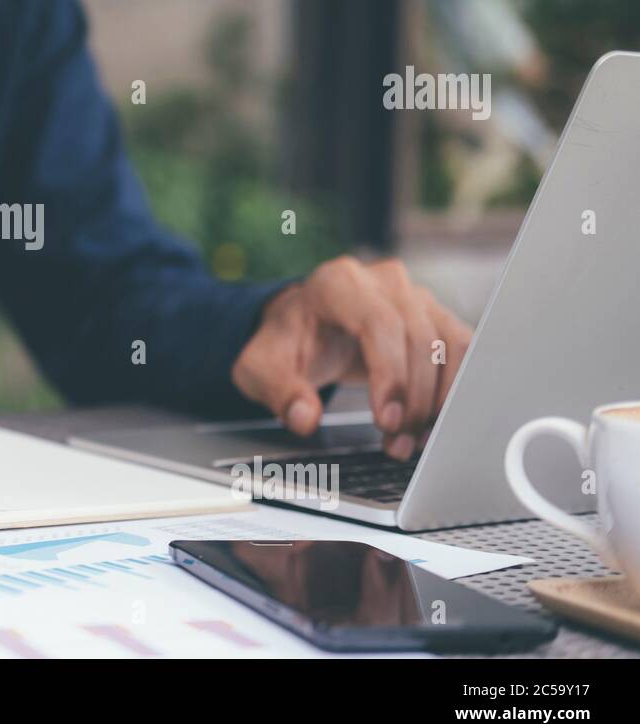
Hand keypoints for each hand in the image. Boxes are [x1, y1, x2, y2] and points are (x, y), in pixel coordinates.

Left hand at [230, 257, 471, 460]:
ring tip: (414, 440)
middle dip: (414, 399)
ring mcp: (415, 297)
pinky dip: (454, 392)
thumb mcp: (261, 367)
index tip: (387, 420)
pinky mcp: (436, 317)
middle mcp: (384, 282)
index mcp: (338, 283)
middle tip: (399, 441)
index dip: (391, 374)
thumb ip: (278, 391)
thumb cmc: (285, 344)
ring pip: (449, 345)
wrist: (303, 326)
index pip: (380, 323)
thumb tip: (304, 417)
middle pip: (419, 337)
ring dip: (439, 400)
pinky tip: (433, 423)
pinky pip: (463, 352)